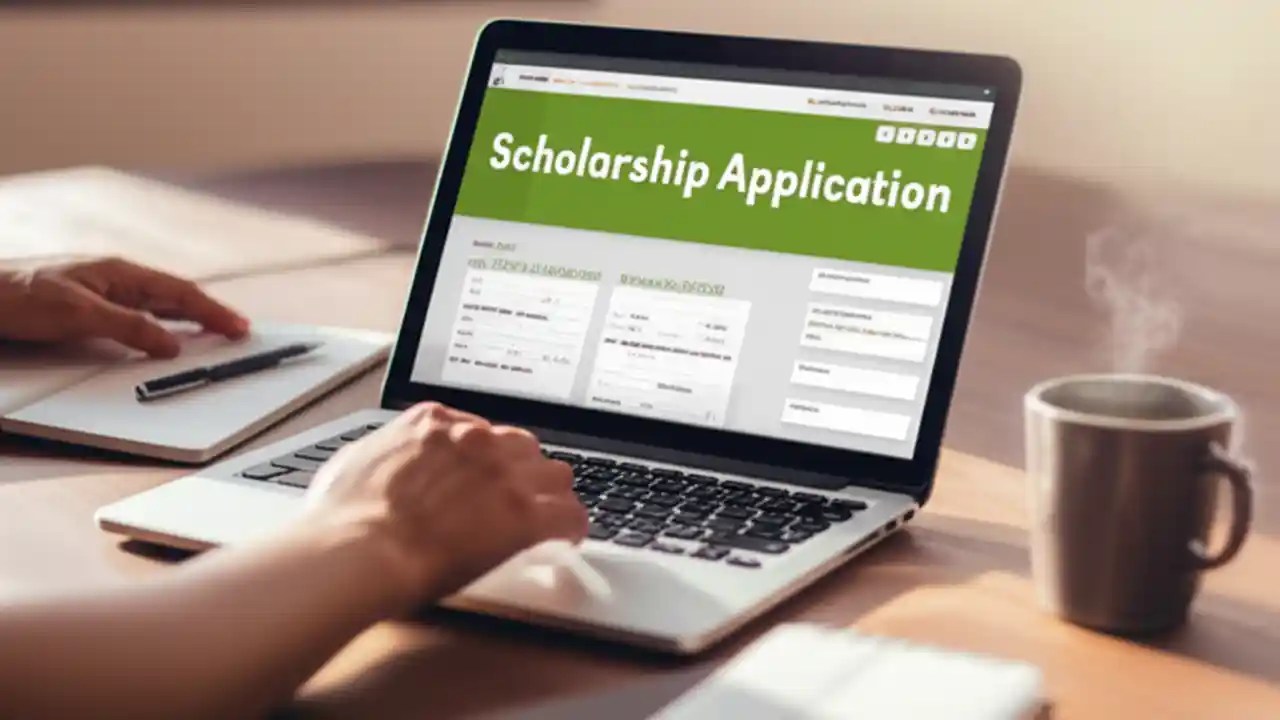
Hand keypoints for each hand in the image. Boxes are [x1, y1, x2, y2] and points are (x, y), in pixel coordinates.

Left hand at [0, 257, 248, 356]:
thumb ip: (130, 327)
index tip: (237, 326)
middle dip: (208, 314)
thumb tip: (171, 343)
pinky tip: (164, 337)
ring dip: (187, 320)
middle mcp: (116, 280)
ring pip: (158, 307)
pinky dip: (162, 327)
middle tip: (236, 332)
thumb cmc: (19, 295)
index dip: (212, 310)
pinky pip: (139, 317)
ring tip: (212, 334)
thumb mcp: (80, 314)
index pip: (179, 292)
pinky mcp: (88, 309)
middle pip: (174, 297)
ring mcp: (103, 293)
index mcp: (120, 272)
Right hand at [304, 403, 588, 608]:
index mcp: (436, 423)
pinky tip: (567, 538)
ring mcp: (504, 476)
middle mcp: (476, 440)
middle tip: (513, 497)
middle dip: (520, 471)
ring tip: (545, 515)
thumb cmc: (342, 518)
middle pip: (522, 447)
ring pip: (554, 475)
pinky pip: (569, 515)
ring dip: (549, 494)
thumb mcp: (354, 461)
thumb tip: (385, 460)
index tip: (484, 475)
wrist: (358, 549)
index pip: (481, 430)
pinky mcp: (524, 516)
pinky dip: (571, 527)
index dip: (485, 458)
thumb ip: (385, 452)